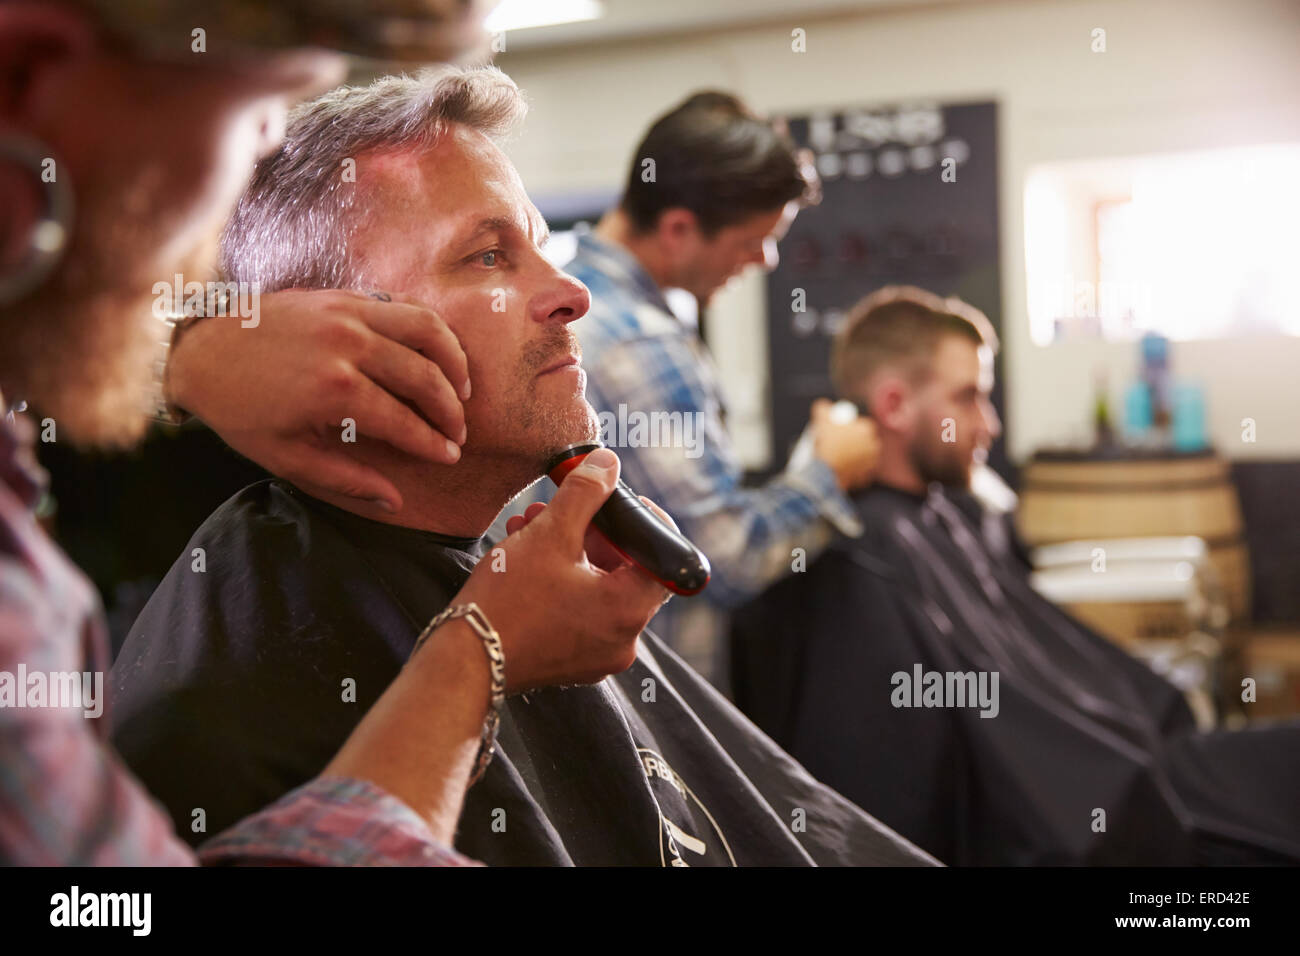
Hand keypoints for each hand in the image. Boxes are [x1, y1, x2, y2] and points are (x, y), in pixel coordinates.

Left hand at [166, 288, 469, 512]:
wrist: (199, 350)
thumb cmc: (240, 411)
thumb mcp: (286, 457)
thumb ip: (345, 478)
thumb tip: (394, 500)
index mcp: (334, 391)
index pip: (404, 421)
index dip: (432, 444)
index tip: (450, 458)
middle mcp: (348, 346)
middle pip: (424, 377)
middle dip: (450, 410)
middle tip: (458, 432)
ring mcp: (347, 314)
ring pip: (426, 330)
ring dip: (453, 360)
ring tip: (462, 388)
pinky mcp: (343, 296)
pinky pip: (403, 307)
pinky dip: (428, 329)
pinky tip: (434, 353)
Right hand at [453, 448, 670, 692]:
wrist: (464, 662)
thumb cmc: (508, 601)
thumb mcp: (549, 534)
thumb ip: (585, 493)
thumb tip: (608, 464)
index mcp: (628, 610)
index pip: (662, 558)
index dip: (644, 523)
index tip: (617, 503)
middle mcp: (623, 640)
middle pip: (627, 571)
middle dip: (593, 533)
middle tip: (562, 512)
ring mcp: (599, 655)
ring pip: (599, 589)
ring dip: (572, 553)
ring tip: (532, 527)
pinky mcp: (574, 662)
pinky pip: (582, 612)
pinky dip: (564, 583)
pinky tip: (526, 558)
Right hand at [809, 398, 878, 490]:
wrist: (826, 471)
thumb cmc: (827, 443)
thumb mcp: (821, 418)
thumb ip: (824, 408)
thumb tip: (823, 406)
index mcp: (867, 428)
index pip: (858, 424)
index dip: (845, 426)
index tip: (834, 430)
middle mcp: (874, 445)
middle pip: (860, 441)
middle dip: (850, 441)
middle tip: (835, 444)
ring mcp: (871, 464)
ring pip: (858, 457)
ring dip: (850, 456)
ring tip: (835, 457)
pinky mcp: (865, 479)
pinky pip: (856, 472)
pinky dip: (849, 471)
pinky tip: (838, 469)